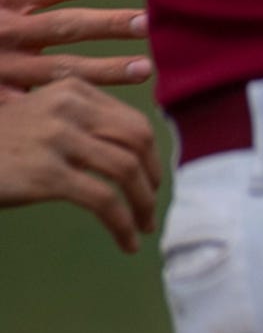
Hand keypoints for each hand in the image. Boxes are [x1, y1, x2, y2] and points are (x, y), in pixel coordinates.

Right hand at [0, 0, 149, 90]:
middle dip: (108, 24)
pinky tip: (102, 107)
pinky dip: (69, 103)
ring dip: (105, 70)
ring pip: (60, 69)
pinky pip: (39, 103)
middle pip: (64, 25)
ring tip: (145, 69)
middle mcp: (4, 30)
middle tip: (148, 23)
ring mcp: (2, 66)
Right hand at [0, 81, 162, 249]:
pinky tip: (127, 242)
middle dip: (153, 178)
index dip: (151, 155)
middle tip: (151, 206)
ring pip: (126, 171)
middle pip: (137, 142)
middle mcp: (68, 107)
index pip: (132, 122)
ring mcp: (57, 139)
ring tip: (144, 227)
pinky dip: (123, 224)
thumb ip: (79, 125)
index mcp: (71, 90)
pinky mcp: (47, 174)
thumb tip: (132, 153)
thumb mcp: (39, 119)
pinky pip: (104, 200)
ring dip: (142, 205)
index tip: (152, 180)